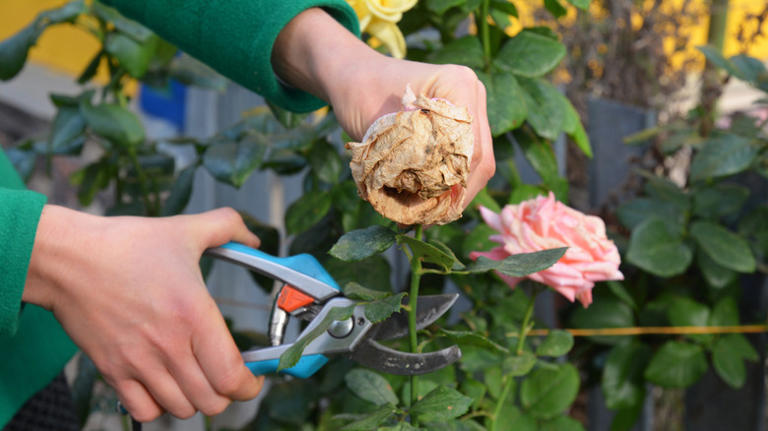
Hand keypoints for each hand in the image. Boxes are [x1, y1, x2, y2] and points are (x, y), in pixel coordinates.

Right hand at [24, 206, 263, 421]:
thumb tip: (253, 238)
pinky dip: (158, 406)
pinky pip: (144, 412)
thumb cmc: (125, 245)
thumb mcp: (186, 229)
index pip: (231, 375)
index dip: (249, 385)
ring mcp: (138, 362)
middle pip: (212, 401)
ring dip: (194, 398)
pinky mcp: (112, 370)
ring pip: (181, 409)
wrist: (69, 258)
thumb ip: (228, 227)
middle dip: (226, 393)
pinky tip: (161, 383)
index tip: (252, 379)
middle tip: (223, 375)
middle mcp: (169, 345)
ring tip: (194, 377)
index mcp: (194, 314)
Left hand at [273, 9, 494, 207]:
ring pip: (476, 164)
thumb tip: (429, 198)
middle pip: (480, 158)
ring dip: (453, 191)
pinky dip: (447, 182)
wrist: (352, 75)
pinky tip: (427, 200)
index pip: (471, 147)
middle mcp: (472, 94)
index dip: (455, 184)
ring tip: (427, 215)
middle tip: (429, 220)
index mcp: (458, 84)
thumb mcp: (381, 128)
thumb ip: (408, 158)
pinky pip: (463, 159)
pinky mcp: (460, 123)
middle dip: (456, 193)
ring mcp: (469, 108)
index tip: (430, 210)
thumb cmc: (359, 93)